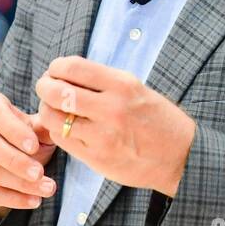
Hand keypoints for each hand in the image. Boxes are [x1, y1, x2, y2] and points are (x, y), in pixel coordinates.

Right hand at [0, 92, 58, 209]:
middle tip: (40, 174)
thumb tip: (56, 129)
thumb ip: (43, 127)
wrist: (5, 152)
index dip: (15, 132)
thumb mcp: (35, 125)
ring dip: (19, 184)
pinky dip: (10, 199)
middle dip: (17, 162)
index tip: (34, 146)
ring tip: (46, 189)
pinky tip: (32, 201)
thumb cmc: (24, 134)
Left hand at [35, 56, 195, 197]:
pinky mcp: (97, 158)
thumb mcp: (137, 89)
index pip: (73, 67)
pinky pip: (62, 139)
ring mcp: (103, 135)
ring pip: (54, 118)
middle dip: (44, 87)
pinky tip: (64, 127)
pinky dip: (57, 130)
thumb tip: (66, 73)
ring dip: (47, 110)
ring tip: (53, 109)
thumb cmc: (158, 120)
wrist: (180, 156)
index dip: (56, 67)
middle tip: (45, 88)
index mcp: (123, 85)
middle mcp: (112, 108)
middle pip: (57, 92)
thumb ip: (104, 82)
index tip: (55, 71)